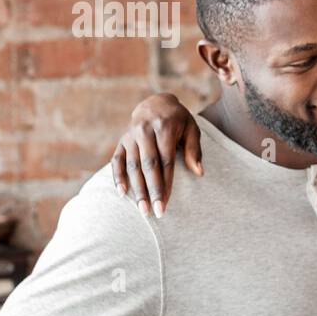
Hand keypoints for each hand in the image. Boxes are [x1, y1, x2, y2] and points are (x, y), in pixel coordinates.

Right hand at [111, 92, 200, 217]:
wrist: (156, 102)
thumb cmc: (179, 120)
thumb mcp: (192, 128)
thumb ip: (194, 149)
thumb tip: (199, 173)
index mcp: (164, 128)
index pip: (166, 161)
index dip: (166, 183)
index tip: (167, 203)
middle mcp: (144, 131)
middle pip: (148, 166)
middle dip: (151, 191)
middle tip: (155, 212)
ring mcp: (130, 136)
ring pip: (132, 166)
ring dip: (136, 189)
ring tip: (142, 209)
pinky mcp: (121, 141)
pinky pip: (117, 160)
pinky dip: (118, 177)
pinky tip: (122, 194)